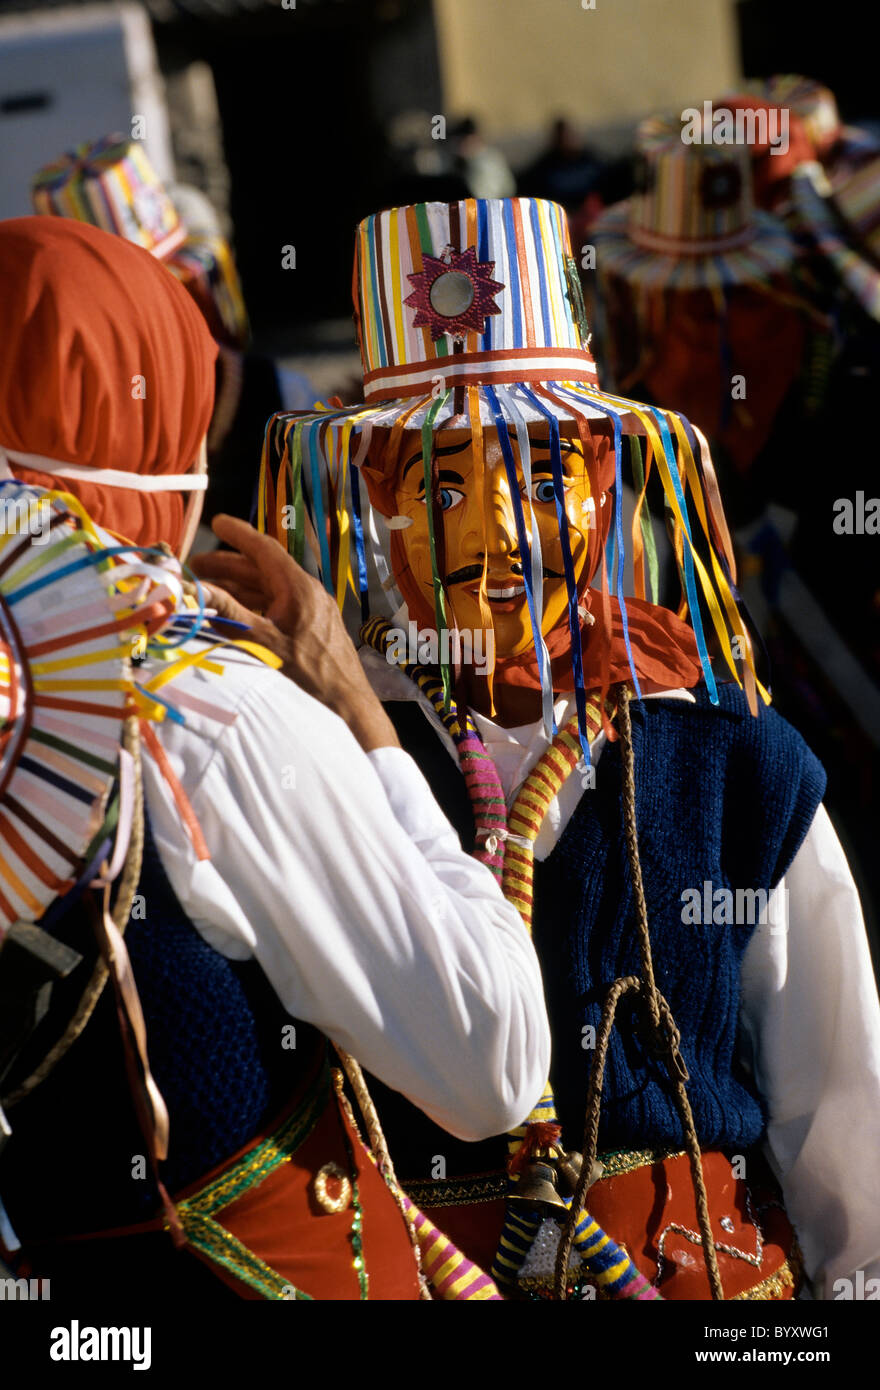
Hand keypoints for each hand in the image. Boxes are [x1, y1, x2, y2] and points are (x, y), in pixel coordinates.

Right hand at [190, 515, 398, 751]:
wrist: (347, 702)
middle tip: (195, 566)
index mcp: (298, 587)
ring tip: (207, 591)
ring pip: (268, 589)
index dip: (238, 534)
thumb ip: (230, 614)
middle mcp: (306, 591)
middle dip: (228, 565)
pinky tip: (234, 613)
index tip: (217, 521)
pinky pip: (277, 605)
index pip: (264, 549)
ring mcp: (310, 609)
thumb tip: (197, 591)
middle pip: (263, 569)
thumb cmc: (309, 672)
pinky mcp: (311, 626)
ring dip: (238, 587)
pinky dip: (253, 604)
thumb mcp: (264, 641)